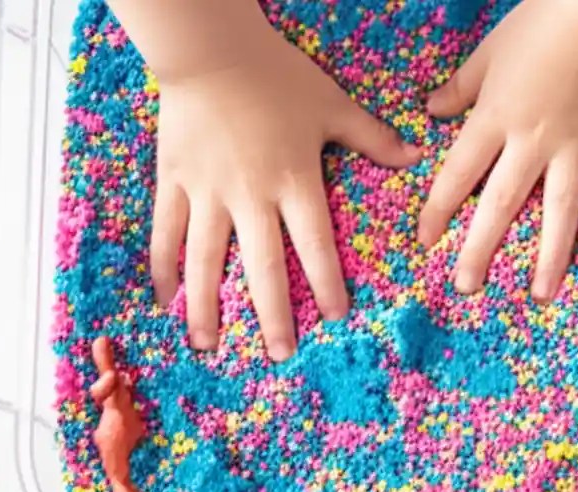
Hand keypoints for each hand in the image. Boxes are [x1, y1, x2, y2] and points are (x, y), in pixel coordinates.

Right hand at [150, 23, 418, 358]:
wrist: (210, 50)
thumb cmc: (276, 76)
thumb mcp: (332, 105)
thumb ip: (372, 137)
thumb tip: (413, 158)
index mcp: (294, 182)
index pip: (316, 245)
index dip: (328, 284)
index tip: (337, 317)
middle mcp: (250, 197)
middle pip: (263, 269)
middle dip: (272, 316)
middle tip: (278, 356)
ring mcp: (207, 193)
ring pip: (206, 262)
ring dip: (208, 308)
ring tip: (208, 346)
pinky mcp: (174, 183)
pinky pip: (166, 233)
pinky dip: (164, 268)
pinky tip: (165, 301)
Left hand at [417, 1, 577, 301]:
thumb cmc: (542, 25)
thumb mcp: (488, 54)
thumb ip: (460, 88)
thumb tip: (430, 111)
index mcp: (496, 120)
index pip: (458, 174)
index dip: (438, 209)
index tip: (424, 241)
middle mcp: (532, 144)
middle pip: (501, 204)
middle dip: (481, 249)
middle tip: (467, 288)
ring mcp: (577, 149)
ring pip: (560, 211)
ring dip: (551, 255)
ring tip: (542, 294)